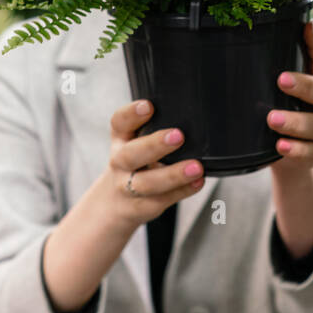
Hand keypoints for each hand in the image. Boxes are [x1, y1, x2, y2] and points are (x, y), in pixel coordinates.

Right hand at [99, 100, 206, 228]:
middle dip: (154, 145)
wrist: (114, 203)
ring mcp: (128, 187)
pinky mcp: (141, 206)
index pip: (119, 123)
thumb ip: (156, 130)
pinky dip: (182, 191)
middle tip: (178, 135)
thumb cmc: (136, 164)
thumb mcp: (136, 142)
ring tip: (196, 167)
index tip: (148, 106)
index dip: (131, 114)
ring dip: (173, 175)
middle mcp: (120, 163)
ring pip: (147, 183)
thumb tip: (195, 116)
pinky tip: (197, 182)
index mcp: (120, 140)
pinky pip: (161, 200)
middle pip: (130, 155)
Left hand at [266, 20, 312, 173]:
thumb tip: (225, 46)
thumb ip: (265, 72)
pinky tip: (280, 146)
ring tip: (271, 119)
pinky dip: (296, 149)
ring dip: (295, 121)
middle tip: (282, 79)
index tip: (309, 26)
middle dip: (306, 85)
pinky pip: (312, 153)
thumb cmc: (278, 110)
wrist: (287, 154)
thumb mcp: (274, 90)